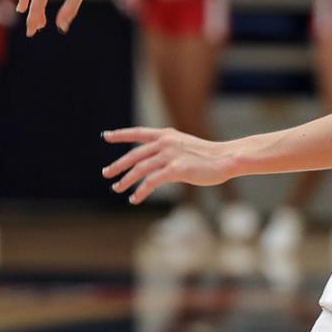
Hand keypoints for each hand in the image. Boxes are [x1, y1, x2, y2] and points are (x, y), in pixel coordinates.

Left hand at [102, 127, 235, 203]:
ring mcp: (169, 155)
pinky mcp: (175, 169)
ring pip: (140, 168)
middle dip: (119, 165)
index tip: (106, 136)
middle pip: (135, 154)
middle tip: (107, 173)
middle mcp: (165, 142)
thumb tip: (156, 165)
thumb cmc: (208, 156)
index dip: (121, 134)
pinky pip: (151, 182)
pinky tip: (135, 198)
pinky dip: (141, 191)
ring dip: (126, 180)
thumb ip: (168, 151)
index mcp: (166, 135)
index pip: (138, 133)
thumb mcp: (185, 147)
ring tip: (117, 188)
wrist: (226, 158)